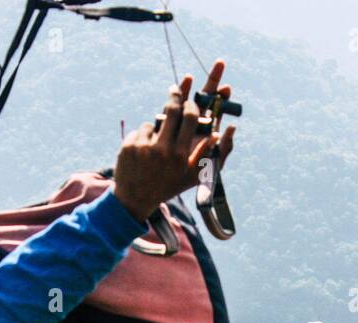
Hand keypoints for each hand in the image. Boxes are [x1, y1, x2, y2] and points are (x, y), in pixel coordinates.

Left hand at [113, 60, 237, 220]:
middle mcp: (163, 149)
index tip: (191, 102)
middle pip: (172, 109)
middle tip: (175, 88)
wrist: (135, 199)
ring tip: (155, 148)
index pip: (190, 117)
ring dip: (158, 128)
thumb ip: (217, 154)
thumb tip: (228, 128)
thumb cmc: (170, 185)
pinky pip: (141, 130)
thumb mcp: (196, 175)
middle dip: (176, 94)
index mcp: (181, 154)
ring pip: (155, 121)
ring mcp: (144, 146)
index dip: (191, 105)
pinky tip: (142, 154)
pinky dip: (144, 138)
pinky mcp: (129, 145)